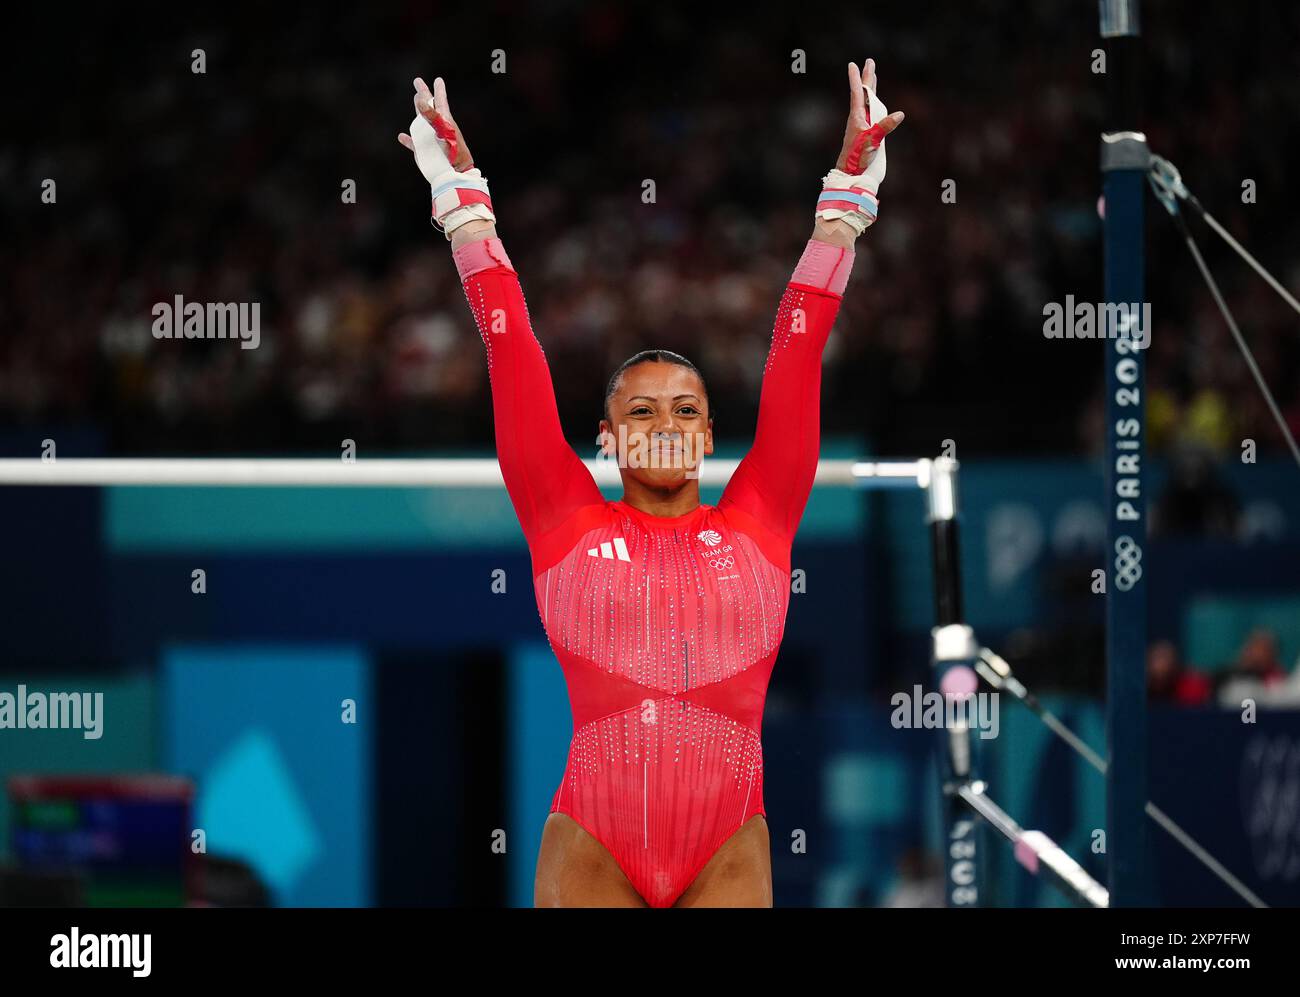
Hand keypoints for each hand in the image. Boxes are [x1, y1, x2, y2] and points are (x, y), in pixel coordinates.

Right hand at [397, 76, 474, 173]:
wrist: (453, 172)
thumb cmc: (452, 151)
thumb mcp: (444, 131)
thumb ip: (433, 116)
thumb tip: (422, 101)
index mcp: (444, 120)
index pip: (440, 100)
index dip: (438, 90)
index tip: (438, 79)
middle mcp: (436, 127)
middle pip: (428, 106)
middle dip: (424, 94)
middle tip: (418, 82)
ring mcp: (429, 138)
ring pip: (420, 121)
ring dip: (417, 111)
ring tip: (416, 101)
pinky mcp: (422, 150)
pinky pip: (412, 142)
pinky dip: (407, 139)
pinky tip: (401, 136)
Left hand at [835, 59, 903, 175]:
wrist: (851, 173)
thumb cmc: (857, 157)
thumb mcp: (872, 140)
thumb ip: (885, 127)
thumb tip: (900, 114)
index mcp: (857, 117)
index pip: (857, 93)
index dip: (856, 79)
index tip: (852, 65)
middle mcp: (858, 118)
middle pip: (864, 93)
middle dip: (867, 78)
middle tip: (869, 62)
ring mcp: (862, 125)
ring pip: (867, 102)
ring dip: (870, 89)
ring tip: (872, 78)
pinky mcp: (866, 133)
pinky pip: (871, 113)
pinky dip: (874, 104)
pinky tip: (876, 105)